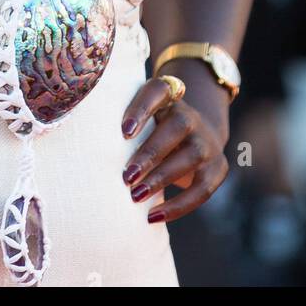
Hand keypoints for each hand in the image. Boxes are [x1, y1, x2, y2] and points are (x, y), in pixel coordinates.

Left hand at [120, 66, 229, 223]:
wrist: (198, 135)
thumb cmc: (153, 129)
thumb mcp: (143, 118)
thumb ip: (125, 124)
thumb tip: (87, 152)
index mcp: (169, 96)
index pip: (158, 89)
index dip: (142, 108)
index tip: (124, 131)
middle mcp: (191, 116)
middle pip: (176, 126)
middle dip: (150, 153)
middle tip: (126, 176)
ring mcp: (208, 142)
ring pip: (190, 158)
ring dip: (161, 179)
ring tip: (135, 196)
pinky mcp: (218, 168)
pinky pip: (202, 190)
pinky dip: (179, 206)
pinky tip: (154, 216)